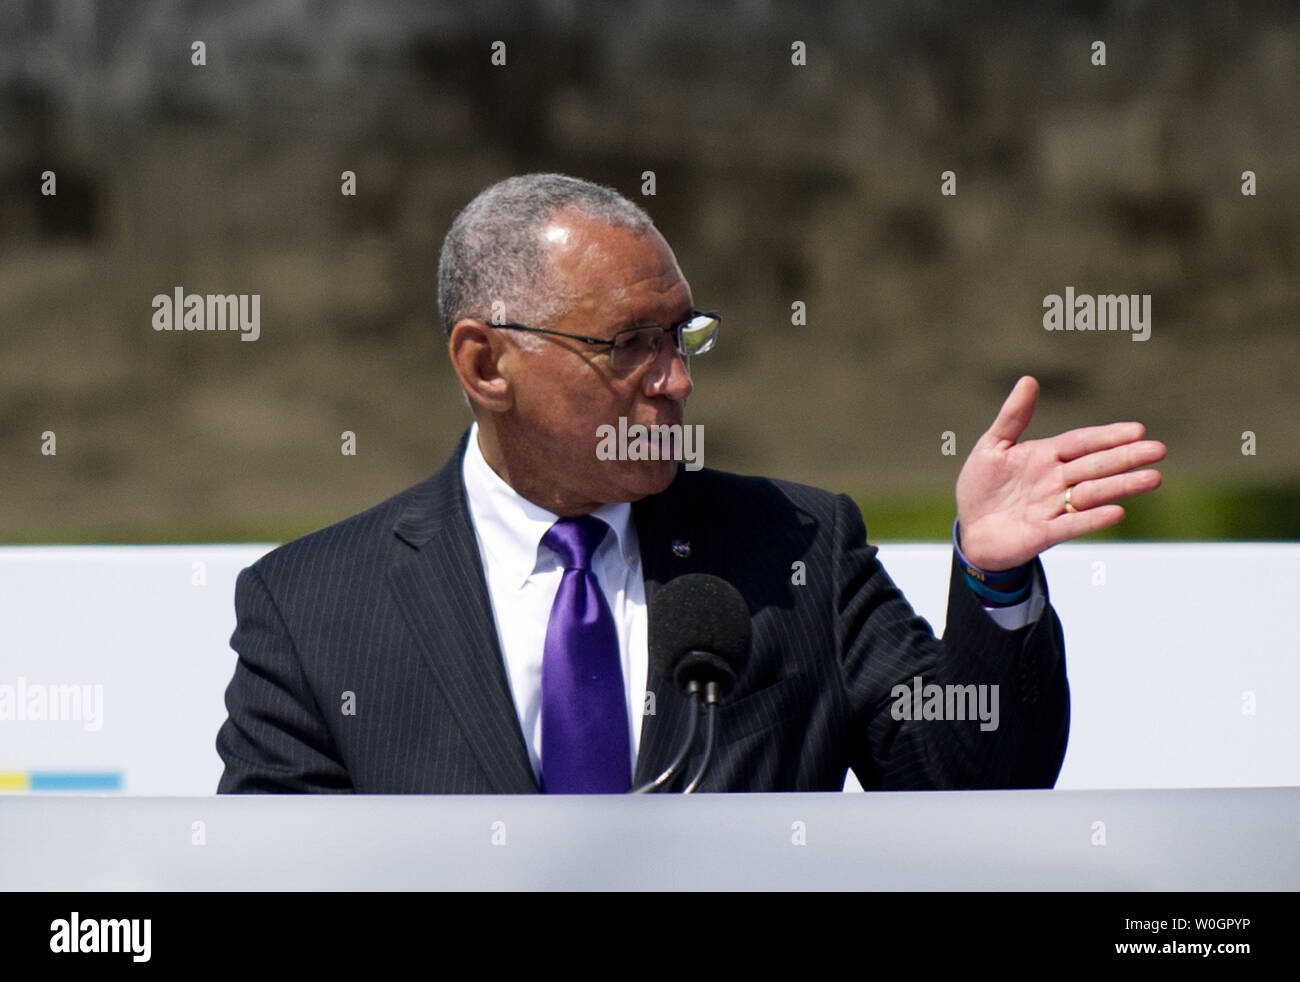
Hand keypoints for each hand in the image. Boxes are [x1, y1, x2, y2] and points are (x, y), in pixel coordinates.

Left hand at [955, 376, 1166, 570]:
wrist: (968, 529)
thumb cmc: (982, 486)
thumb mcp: (992, 447)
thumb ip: (1013, 417)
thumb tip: (1029, 380)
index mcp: (1046, 457)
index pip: (1082, 443)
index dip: (1107, 436)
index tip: (1138, 429)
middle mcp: (1055, 481)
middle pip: (1095, 466)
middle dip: (1126, 458)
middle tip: (1158, 450)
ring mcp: (1052, 507)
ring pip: (1092, 494)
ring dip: (1121, 486)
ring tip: (1153, 478)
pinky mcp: (1044, 534)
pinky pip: (1072, 526)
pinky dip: (1092, 519)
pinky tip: (1117, 511)